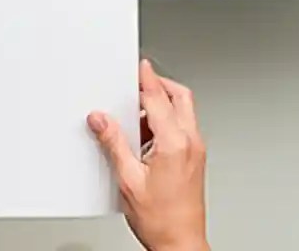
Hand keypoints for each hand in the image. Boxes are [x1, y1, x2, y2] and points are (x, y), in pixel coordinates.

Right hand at [88, 60, 208, 250]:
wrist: (180, 243)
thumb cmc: (161, 219)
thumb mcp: (128, 179)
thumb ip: (113, 144)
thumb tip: (101, 120)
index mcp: (175, 143)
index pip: (159, 98)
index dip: (146, 78)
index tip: (140, 66)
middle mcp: (191, 142)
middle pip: (179, 97)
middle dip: (158, 86)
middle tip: (138, 85)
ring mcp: (196, 150)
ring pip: (183, 111)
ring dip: (162, 106)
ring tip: (135, 118)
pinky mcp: (196, 158)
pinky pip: (183, 129)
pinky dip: (167, 123)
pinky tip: (146, 138)